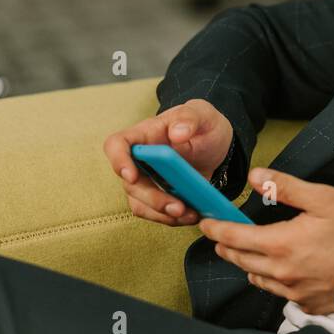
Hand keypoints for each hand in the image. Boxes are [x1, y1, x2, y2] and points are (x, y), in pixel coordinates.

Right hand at [103, 98, 233, 226]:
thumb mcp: (203, 114)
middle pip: (130, 183)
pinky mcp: (158, 196)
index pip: (117, 145)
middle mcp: (140, 160)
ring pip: (140, 203)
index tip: (132, 176)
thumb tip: (177, 133)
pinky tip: (192, 216)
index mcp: (144, 135)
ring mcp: (147, 180)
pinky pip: (156, 214)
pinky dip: (171, 219)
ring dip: (162, 214)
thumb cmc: (203, 125)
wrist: (217, 146)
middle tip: (178, 207)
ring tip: (190, 215)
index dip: (118, 160)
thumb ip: (190, 118)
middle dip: (152, 198)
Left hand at [198, 169, 333, 314]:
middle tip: (220, 236)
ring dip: (246, 265)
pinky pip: (280, 294)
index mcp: (281, 244)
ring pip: (258, 279)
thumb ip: (285, 187)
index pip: (235, 237)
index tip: (205, 223)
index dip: (216, 228)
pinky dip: (272, 281)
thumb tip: (256, 177)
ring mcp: (295, 292)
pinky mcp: (309, 304)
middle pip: (241, 261)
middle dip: (227, 246)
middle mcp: (282, 273)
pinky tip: (277, 272)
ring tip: (245, 253)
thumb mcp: (323, 198)